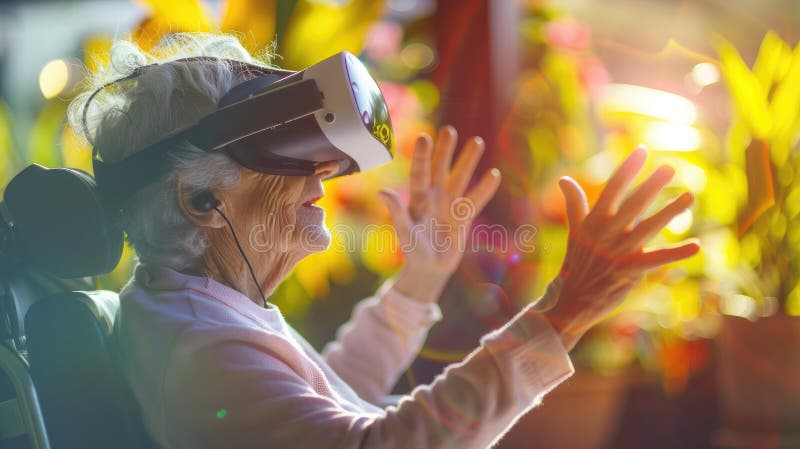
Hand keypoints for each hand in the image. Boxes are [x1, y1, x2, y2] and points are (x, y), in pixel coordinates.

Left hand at [380, 126, 501, 302]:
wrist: (429, 269)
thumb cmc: (412, 250)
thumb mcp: (404, 232)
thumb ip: (397, 212)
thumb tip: (383, 191)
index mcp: (417, 199)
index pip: (420, 173)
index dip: (422, 156)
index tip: (425, 136)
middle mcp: (434, 197)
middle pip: (440, 169)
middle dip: (445, 151)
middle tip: (450, 130)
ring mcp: (449, 205)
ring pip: (460, 179)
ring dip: (468, 161)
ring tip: (477, 141)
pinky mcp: (463, 216)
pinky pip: (475, 199)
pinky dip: (484, 188)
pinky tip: (494, 174)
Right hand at [541, 147, 699, 349]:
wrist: (572, 299)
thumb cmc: (576, 262)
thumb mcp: (574, 231)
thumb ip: (574, 204)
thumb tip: (563, 179)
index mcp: (593, 221)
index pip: (612, 188)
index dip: (628, 168)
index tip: (642, 151)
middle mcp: (607, 233)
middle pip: (634, 204)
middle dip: (652, 185)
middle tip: (669, 167)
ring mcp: (620, 252)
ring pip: (649, 227)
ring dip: (670, 212)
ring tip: (689, 196)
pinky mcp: (631, 270)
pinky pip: (658, 259)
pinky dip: (677, 253)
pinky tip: (696, 245)